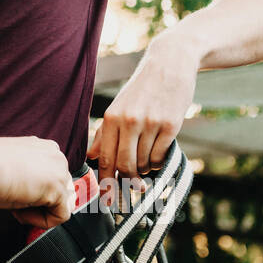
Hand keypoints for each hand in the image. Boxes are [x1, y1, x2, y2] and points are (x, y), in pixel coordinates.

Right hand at [0, 136, 74, 230]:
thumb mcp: (8, 164)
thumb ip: (24, 173)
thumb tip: (26, 190)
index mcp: (42, 146)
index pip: (51, 173)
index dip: (33, 189)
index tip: (15, 191)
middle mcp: (55, 155)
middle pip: (59, 188)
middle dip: (38, 200)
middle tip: (14, 202)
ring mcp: (60, 172)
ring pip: (61, 202)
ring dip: (39, 211)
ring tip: (17, 208)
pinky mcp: (59, 190)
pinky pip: (61, 216)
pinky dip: (41, 221)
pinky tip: (21, 213)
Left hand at [88, 35, 198, 187]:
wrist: (169, 64)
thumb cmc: (142, 89)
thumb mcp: (119, 106)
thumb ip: (106, 133)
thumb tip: (93, 157)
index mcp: (111, 117)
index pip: (105, 158)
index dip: (106, 182)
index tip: (108, 198)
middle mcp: (128, 121)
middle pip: (124, 165)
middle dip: (128, 180)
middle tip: (133, 186)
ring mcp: (150, 123)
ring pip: (143, 162)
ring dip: (144, 169)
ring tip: (146, 159)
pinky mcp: (170, 125)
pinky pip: (160, 156)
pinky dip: (157, 162)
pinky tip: (157, 152)